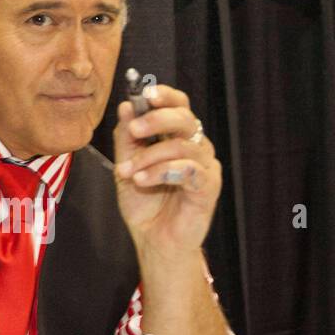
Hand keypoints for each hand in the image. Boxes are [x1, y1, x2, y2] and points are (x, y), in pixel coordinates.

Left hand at [113, 83, 222, 257]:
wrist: (153, 240)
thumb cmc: (144, 203)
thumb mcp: (126, 166)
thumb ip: (127, 138)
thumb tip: (127, 106)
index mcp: (177, 137)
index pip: (179, 105)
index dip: (164, 96)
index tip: (144, 94)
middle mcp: (195, 147)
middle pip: (186, 118)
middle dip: (157, 119)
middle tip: (134, 130)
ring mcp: (205, 166)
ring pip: (182, 145)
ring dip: (150, 156)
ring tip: (128, 172)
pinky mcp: (208, 187)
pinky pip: (188, 170)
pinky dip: (161, 172)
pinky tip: (142, 181)